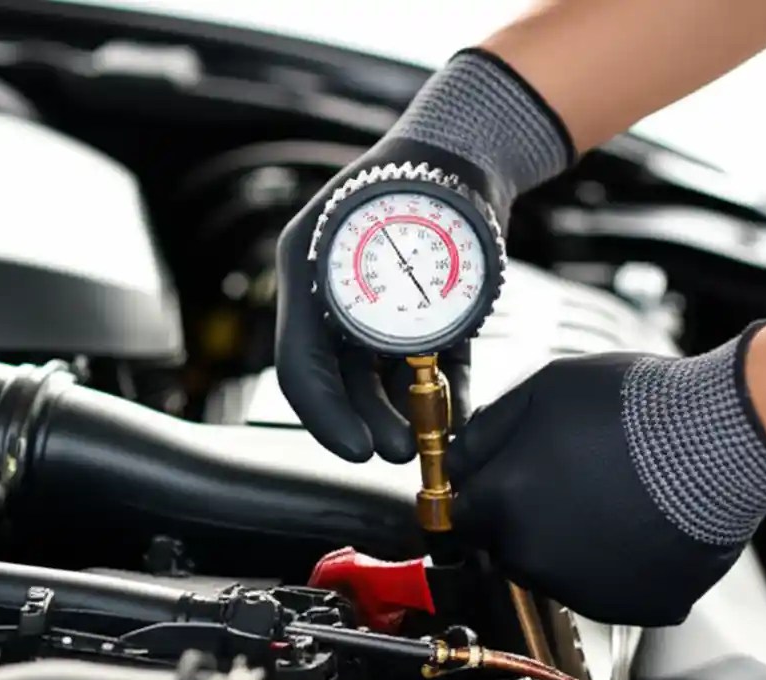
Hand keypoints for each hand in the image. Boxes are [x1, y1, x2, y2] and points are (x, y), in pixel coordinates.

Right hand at [274, 49, 568, 462]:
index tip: (356, 448)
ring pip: (375, 378)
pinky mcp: (415, 311)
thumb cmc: (425, 176)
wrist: (466, 145)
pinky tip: (455, 418)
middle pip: (338, 378)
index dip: (325, 413)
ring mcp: (372, 305)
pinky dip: (438, 391)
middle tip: (397, 449)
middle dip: (367, 419)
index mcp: (308, 272)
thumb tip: (426, 369)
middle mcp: (332, 294)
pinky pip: (419, 364)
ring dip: (398, 412)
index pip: (300, 364)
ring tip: (426, 439)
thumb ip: (396, 291)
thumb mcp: (398, 232)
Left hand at [447, 327, 765, 625]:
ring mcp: (584, 587)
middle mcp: (534, 555)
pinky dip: (616, 565)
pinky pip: (609, 590)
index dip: (480, 494)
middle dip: (521, 518)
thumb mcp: (540, 390)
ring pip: (554, 571)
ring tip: (609, 498)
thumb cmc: (633, 407)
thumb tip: (457, 455)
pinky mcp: (634, 605)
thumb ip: (486, 429)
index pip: (463, 514)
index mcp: (503, 503)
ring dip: (567, 543)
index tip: (499, 483)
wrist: (719, 438)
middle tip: (566, 482)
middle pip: (506, 546)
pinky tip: (637, 524)